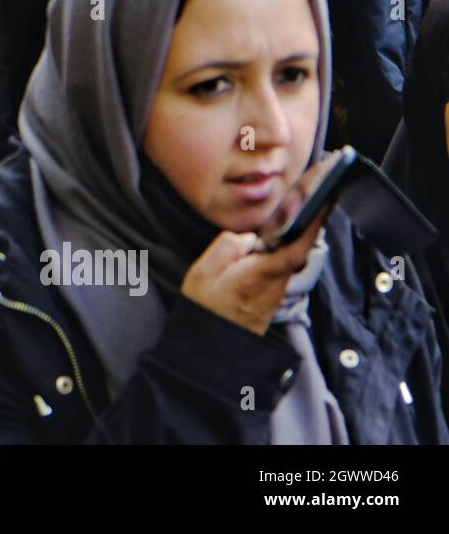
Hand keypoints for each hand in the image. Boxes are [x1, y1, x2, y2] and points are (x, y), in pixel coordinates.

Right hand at [180, 156, 335, 335]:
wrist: (211, 345)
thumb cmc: (207, 308)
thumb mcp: (204, 272)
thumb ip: (227, 246)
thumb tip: (248, 237)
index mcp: (262, 273)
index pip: (298, 244)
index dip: (315, 221)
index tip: (329, 198)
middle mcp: (277, 281)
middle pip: (300, 245)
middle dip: (311, 218)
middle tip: (321, 190)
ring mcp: (277, 288)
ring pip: (291, 254)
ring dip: (298, 231)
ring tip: (302, 203)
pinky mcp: (272, 292)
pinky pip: (282, 262)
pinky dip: (286, 244)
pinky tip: (280, 233)